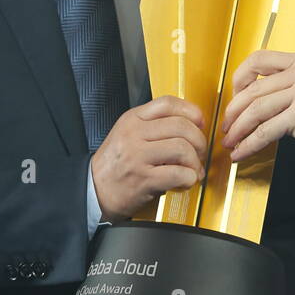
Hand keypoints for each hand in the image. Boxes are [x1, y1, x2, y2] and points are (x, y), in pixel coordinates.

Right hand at [91, 96, 206, 220]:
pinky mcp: (143, 179)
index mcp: (133, 119)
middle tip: (200, 152)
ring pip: (183, 148)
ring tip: (193, 169)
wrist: (94, 191)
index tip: (200, 122)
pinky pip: (178, 174)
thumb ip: (154, 125)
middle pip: (181, 125)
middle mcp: (134, 134)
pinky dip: (189, 179)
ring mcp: (138, 156)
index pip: (168, 103)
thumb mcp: (128, 134)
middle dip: (199, 140)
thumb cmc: (115, 164)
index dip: (191, 111)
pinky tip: (185, 181)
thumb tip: (191, 125)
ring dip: (195, 162)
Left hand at [221, 51, 294, 169]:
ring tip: (230, 143)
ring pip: (255, 110)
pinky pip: (265, 131)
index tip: (233, 95)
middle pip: (253, 89)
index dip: (239, 77)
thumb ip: (291, 87)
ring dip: (237, 130)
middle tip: (226, 127)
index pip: (259, 59)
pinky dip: (249, 144)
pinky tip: (242, 152)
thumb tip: (258, 101)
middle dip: (233, 112)